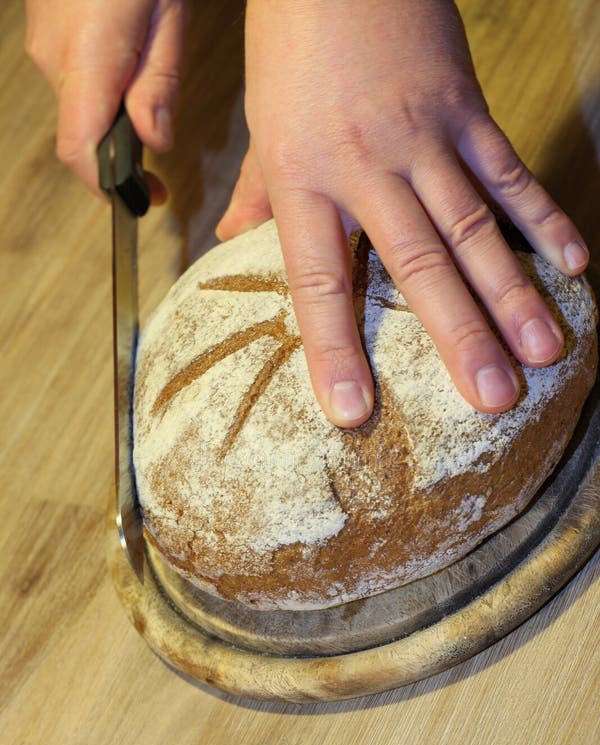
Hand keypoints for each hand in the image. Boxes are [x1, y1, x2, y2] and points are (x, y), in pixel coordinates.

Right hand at [25, 0, 185, 202]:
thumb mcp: (167, 16)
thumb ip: (159, 83)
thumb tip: (156, 141)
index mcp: (88, 61)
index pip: (80, 151)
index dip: (107, 187)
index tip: (142, 199)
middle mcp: (54, 57)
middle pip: (82, 134)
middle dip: (120, 151)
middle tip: (158, 154)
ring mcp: (43, 43)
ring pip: (78, 106)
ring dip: (112, 113)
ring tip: (148, 86)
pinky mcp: (44, 31)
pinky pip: (72, 78)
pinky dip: (101, 87)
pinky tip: (128, 62)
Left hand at [217, 0, 589, 426]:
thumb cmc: (290, 43)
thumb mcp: (262, 124)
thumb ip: (256, 193)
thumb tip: (231, 242)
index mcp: (303, 177)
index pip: (318, 281)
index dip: (335, 350)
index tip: (353, 411)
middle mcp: (365, 166)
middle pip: (418, 264)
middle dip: (458, 337)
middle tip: (492, 399)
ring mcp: (423, 136)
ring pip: (475, 225)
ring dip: (512, 292)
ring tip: (542, 350)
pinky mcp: (465, 107)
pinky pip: (507, 170)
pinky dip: (541, 216)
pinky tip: (573, 261)